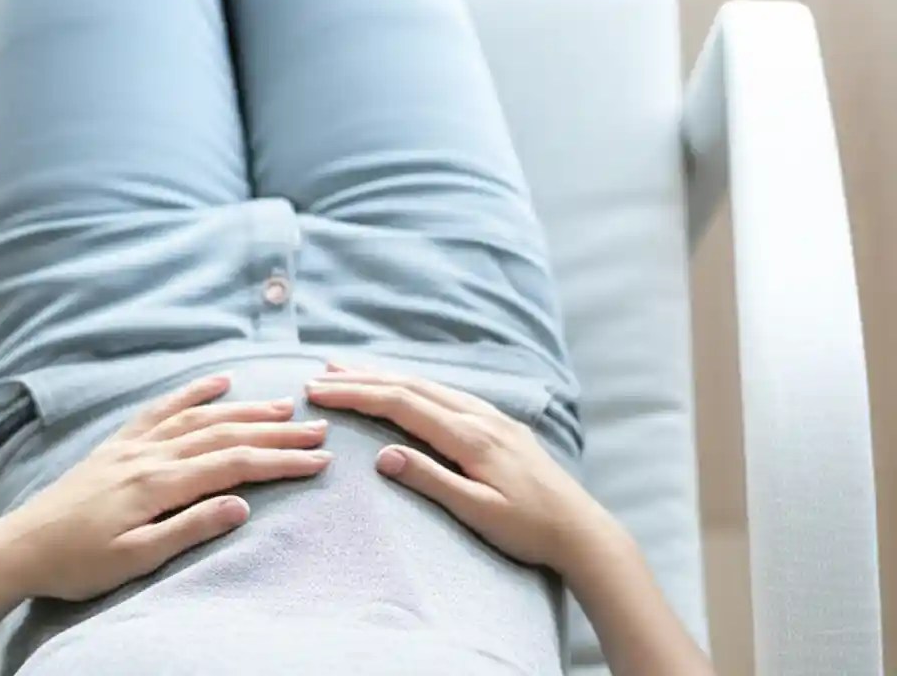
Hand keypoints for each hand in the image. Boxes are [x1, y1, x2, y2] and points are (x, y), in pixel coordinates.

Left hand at [0, 372, 332, 603]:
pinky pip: (161, 409)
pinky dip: (192, 393)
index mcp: (158, 484)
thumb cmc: (77, 563)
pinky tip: (219, 382)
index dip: (281, 461)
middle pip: (225, 434)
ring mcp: (133, 445)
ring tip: (284, 405)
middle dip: (276, 431)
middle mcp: (149, 454)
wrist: (19, 547)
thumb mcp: (135, 558)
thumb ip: (189, 528)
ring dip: (245, 409)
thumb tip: (242, 505)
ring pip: (199, 418)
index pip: (234, 465)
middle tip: (319, 429)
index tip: (320, 460)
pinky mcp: (118, 444)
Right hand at [305, 363, 615, 575]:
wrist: (581, 530)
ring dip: (386, 377)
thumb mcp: (476, 510)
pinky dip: (413, 386)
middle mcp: (480, 417)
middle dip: (363, 378)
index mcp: (470, 436)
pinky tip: (404, 387)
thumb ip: (429, 479)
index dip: (357, 395)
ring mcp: (492, 417)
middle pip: (411, 386)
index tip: (320, 391)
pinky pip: (446, 393)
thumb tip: (381, 454)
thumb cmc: (529, 528)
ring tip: (351, 372)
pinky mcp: (499, 425)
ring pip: (429, 385)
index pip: (401, 404)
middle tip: (321, 373)